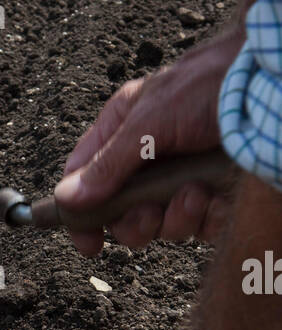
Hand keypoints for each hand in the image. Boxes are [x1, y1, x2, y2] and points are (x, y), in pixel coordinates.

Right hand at [56, 27, 243, 255]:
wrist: (269, 86)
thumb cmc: (210, 86)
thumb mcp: (149, 122)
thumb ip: (108, 165)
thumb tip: (67, 199)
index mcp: (124, 131)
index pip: (85, 181)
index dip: (83, 215)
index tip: (88, 243)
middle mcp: (150, 157)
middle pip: (124, 213)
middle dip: (137, 222)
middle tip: (149, 214)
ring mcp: (183, 177)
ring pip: (164, 224)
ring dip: (178, 216)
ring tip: (197, 193)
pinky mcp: (216, 192)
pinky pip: (202, 225)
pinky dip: (209, 216)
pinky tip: (218, 195)